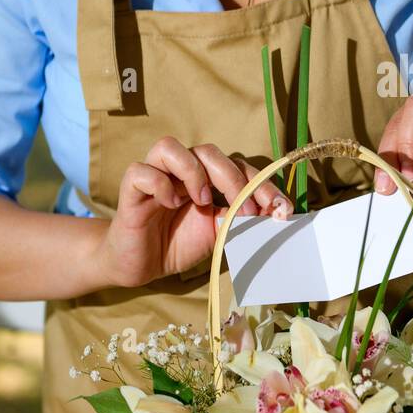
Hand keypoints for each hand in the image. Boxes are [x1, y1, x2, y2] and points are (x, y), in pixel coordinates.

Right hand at [93, 136, 292, 287]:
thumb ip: (240, 219)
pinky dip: (160, 184)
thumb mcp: (218, 232)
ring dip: (193, 171)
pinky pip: (141, 171)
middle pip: (208, 152)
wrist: (141, 265)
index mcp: (206, 177)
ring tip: (202, 201)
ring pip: (169, 147)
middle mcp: (181, 170)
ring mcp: (155, 176)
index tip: (280, 208)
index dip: (261, 183)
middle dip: (234, 178)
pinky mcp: (131, 189)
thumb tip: (274, 212)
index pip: (237, 166)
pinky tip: (170, 204)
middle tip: (247, 209)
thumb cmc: (179, 244)